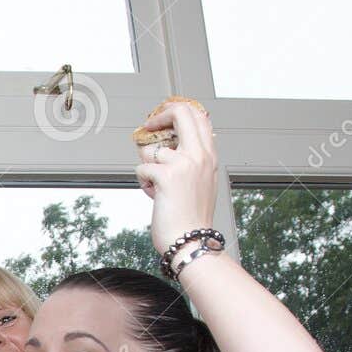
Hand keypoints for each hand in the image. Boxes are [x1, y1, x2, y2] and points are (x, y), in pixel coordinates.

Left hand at [134, 101, 217, 251]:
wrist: (191, 240)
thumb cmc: (192, 217)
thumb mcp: (200, 182)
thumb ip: (191, 161)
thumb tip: (167, 149)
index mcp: (209, 155)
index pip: (198, 116)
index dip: (176, 111)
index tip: (162, 119)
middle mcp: (199, 154)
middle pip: (181, 113)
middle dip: (159, 117)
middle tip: (148, 126)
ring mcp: (184, 163)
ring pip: (152, 149)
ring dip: (147, 168)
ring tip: (156, 187)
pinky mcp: (166, 176)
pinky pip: (142, 169)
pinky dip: (143, 184)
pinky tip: (153, 196)